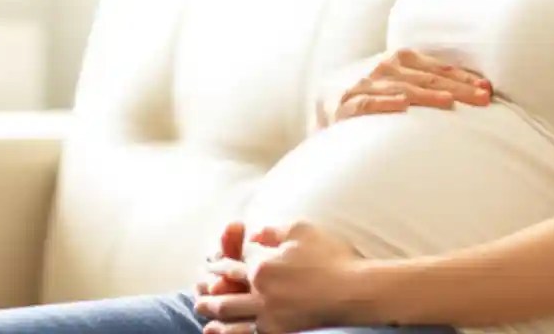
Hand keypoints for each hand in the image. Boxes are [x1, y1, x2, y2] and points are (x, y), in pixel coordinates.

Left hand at [195, 220, 364, 333]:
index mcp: (262, 265)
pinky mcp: (280, 332)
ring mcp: (269, 315)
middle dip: (209, 297)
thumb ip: (272, 231)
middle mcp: (260, 291)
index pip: (232, 267)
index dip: (219, 268)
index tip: (211, 270)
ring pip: (232, 318)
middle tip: (198, 299)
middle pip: (226, 295)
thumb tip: (253, 232)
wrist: (356, 290)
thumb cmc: (332, 257)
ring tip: (204, 318)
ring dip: (214, 317)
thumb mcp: (301, 229)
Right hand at [329, 48, 492, 124]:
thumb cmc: (374, 93)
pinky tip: (402, 105)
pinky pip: (367, 104)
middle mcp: (383, 67)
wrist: (326, 102)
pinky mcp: (345, 105)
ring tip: (448, 102)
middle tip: (482, 99)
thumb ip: (431, 81)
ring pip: (401, 89)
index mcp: (400, 58)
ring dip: (426, 95)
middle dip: (457, 89)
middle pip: (427, 78)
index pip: (438, 68)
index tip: (487, 90)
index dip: (464, 78)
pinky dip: (384, 103)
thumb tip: (482, 89)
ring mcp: (363, 84)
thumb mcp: (400, 80)